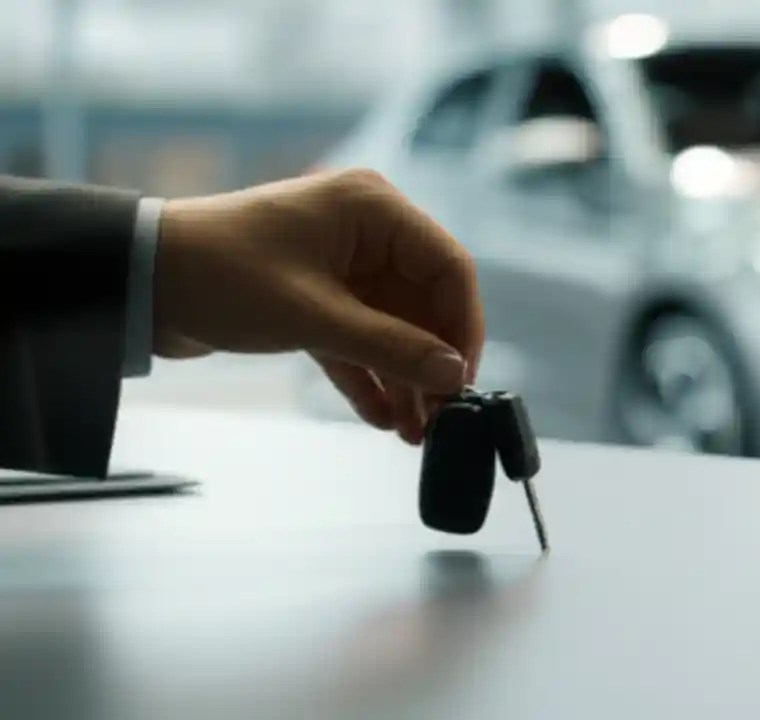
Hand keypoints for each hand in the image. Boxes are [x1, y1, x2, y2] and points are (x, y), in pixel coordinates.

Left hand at [153, 169, 483, 443]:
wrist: (136, 281)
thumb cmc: (222, 276)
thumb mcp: (313, 317)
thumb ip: (391, 347)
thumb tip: (454, 376)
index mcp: (372, 210)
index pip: (448, 267)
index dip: (463, 327)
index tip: (463, 381)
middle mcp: (364, 232)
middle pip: (424, 303)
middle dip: (431, 364)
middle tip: (441, 420)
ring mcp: (340, 265)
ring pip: (393, 327)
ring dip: (404, 378)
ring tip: (415, 433)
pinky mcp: (314, 296)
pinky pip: (359, 338)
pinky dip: (369, 375)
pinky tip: (382, 418)